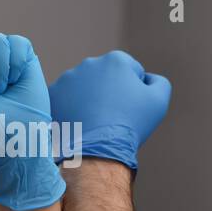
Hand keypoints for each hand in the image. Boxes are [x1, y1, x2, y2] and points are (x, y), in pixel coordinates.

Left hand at [49, 50, 170, 170]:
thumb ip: (158, 82)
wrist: (97, 150)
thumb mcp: (158, 100)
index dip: (135, 92)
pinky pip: (65, 100)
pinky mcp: (52, 95)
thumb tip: (147, 78)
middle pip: (105, 78)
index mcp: (116, 60)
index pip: (131, 72)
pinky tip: (79, 124)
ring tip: (95, 122)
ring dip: (89, 100)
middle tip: (113, 117)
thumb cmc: (130, 125)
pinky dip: (71, 109)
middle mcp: (89, 63)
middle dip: (109, 92)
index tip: (130, 109)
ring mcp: (67, 79)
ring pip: (83, 88)